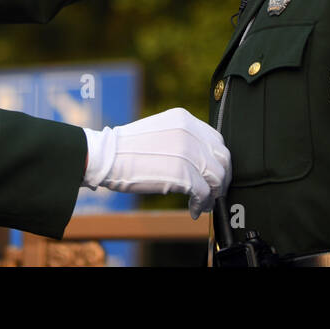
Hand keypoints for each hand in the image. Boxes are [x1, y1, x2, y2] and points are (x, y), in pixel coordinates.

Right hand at [83, 108, 230, 218]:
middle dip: (221, 178)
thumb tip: (199, 162)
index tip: (214, 173)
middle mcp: (190, 132)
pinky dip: (201, 204)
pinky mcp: (183, 174)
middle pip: (222, 158)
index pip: (216, 140)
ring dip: (213, 194)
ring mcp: (188, 153)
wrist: (106, 155)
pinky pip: (204, 193)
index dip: (218, 160)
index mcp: (184, 119)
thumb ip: (182, 139)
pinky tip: (193, 209)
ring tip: (203, 203)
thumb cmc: (126, 147)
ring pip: (217, 177)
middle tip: (214, 192)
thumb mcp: (160, 131)